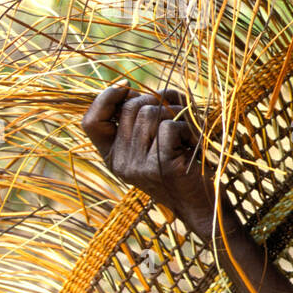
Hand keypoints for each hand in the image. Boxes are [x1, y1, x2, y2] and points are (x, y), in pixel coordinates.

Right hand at [81, 82, 220, 239]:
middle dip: (159, 99)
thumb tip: (130, 87)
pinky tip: (194, 142)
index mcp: (113, 157)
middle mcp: (121, 163)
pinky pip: (169, 125)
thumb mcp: (154, 145)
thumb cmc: (183, 167)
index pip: (90, 122)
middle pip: (131, 108)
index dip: (105, 98)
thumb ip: (140, 120)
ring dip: (177, 112)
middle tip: (179, 109)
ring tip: (189, 129)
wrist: (202, 206)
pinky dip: (188, 127)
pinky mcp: (161, 165)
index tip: (126, 86)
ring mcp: (139, 165)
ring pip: (150, 113)